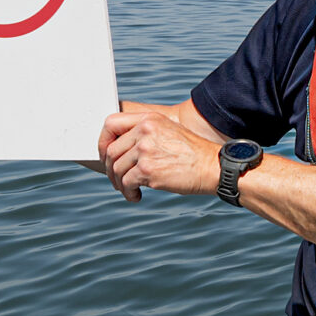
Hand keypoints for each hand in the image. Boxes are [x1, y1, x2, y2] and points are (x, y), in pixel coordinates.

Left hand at [99, 106, 224, 202]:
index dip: (103, 141)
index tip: (105, 155)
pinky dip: (128, 193)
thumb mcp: (169, 132)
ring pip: (117, 168)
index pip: (110, 124)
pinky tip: (137, 196)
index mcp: (148, 119)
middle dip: (111, 169)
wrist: (213, 167)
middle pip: (111, 151)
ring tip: (130, 190)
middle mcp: (144, 131)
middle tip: (118, 180)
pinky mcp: (148, 170)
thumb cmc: (193, 154)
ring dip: (120, 183)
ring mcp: (145, 150)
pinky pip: (126, 183)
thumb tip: (119, 153)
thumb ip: (144, 135)